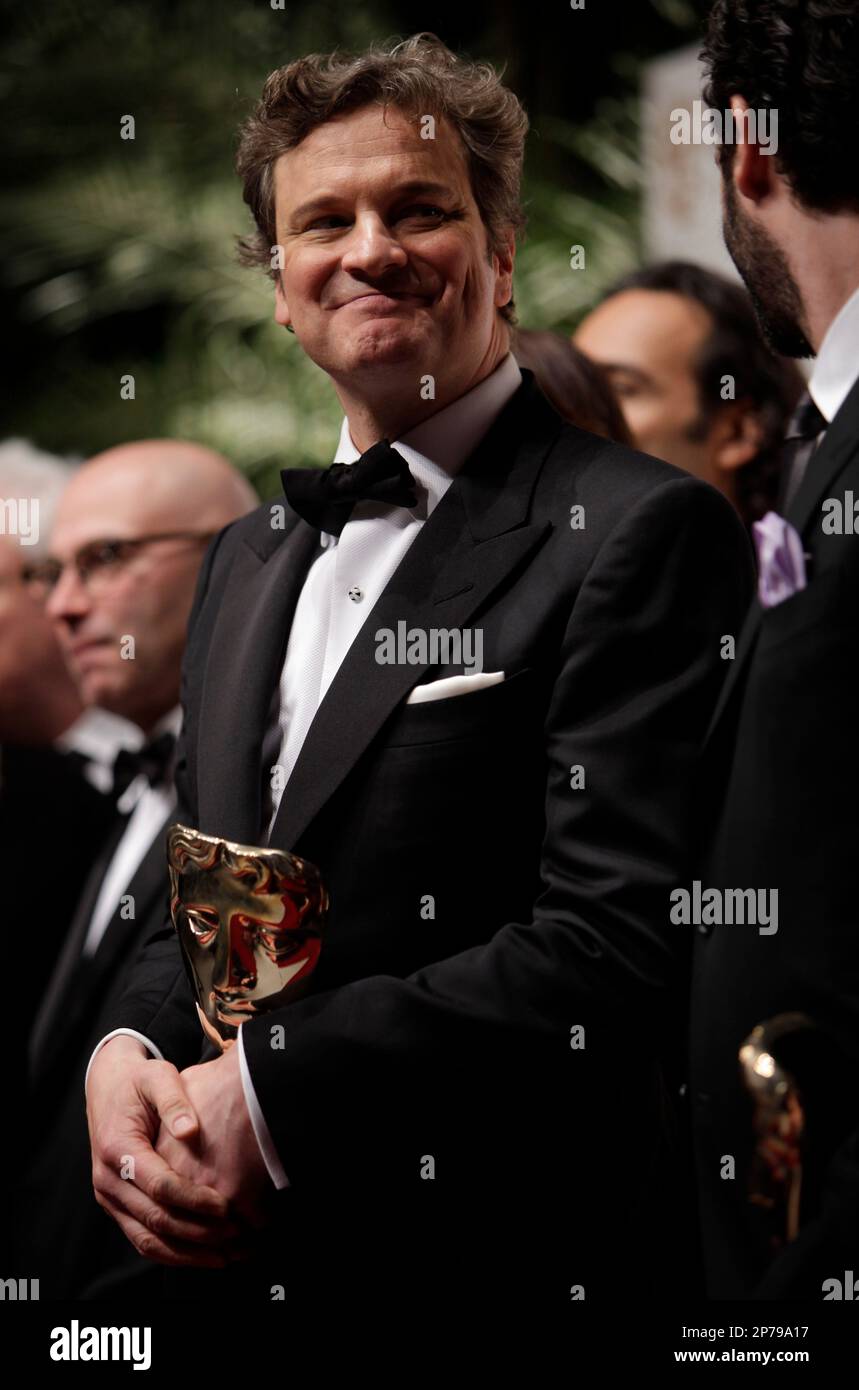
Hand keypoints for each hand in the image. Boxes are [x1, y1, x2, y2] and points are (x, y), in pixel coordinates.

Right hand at [87, 1035, 243, 1267]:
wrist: (107, 1088)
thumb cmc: (138, 1082)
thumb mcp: (156, 1077)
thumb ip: (174, 1101)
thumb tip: (190, 1131)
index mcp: (117, 1148)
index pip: (159, 1185)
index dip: (194, 1199)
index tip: (226, 1206)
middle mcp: (107, 1180)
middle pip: (155, 1219)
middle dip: (197, 1232)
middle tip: (236, 1235)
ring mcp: (110, 1198)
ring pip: (147, 1240)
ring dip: (187, 1253)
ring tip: (226, 1256)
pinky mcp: (118, 1207)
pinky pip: (142, 1239)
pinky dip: (172, 1253)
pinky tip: (203, 1255)